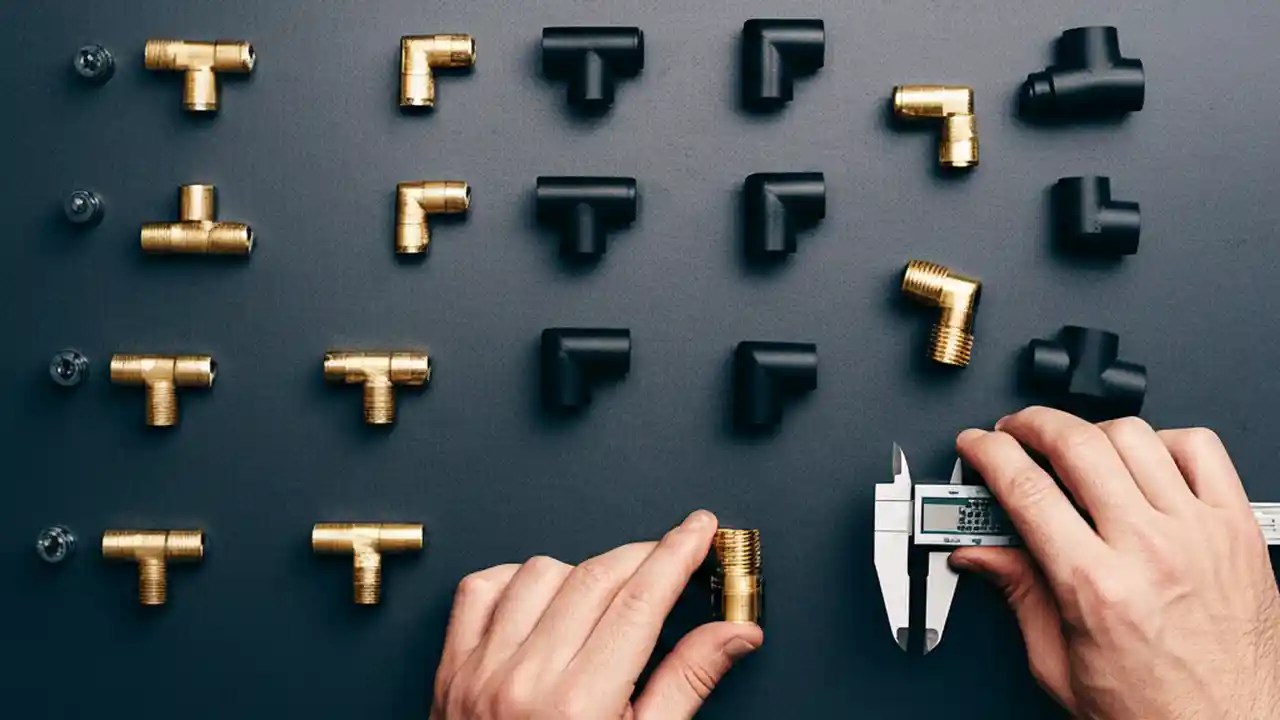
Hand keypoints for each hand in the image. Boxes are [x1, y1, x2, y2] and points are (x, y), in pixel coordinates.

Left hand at [430, 510, 762, 718]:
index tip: (700, 528)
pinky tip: (540, 599)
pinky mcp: (449, 668)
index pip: (641, 599)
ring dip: (582, 570)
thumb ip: (687, 682)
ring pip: (540, 572)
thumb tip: (737, 631)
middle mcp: (525, 680)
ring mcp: (480, 670)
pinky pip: (479, 589)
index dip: (677, 553)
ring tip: (606, 596)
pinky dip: (514, 579)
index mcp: (580, 706)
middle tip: (671, 554)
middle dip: (642, 554)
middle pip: (597, 577)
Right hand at [952, 407, 1279, 718]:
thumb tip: (978, 554)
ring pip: (1134, 436)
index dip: (987, 453)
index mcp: (1095, 587)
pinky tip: (1144, 459)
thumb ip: (1017, 594)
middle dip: (1030, 424)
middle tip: (1015, 433)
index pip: (1025, 488)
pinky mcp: (1235, 527)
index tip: (976, 445)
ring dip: (1090, 430)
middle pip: (1076, 445)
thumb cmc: (1156, 711)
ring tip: (1074, 447)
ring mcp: (1198, 532)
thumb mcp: (1058, 662)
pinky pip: (1201, 449)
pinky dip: (1164, 439)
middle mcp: (1149, 550)